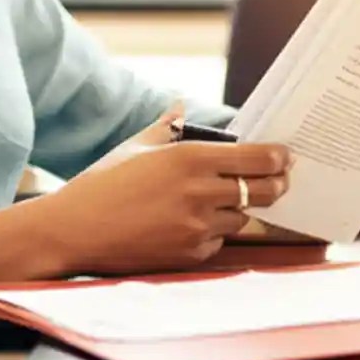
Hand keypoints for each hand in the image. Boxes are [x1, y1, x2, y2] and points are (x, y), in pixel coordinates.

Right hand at [43, 110, 293, 274]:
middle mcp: (201, 192)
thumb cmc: (102, 184)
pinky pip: (219, 241)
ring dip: (238, 209)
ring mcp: (198, 227)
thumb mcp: (135, 146)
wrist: (72, 231)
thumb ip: (166, 125)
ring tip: (220, 201)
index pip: (258, 158)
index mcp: (191, 158)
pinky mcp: (191, 255)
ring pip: (242, 217)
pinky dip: (213, 233)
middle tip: (281, 180)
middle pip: (265, 190)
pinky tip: (191, 225)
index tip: (286, 156)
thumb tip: (180, 105)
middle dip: (278, 184)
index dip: (280, 157)